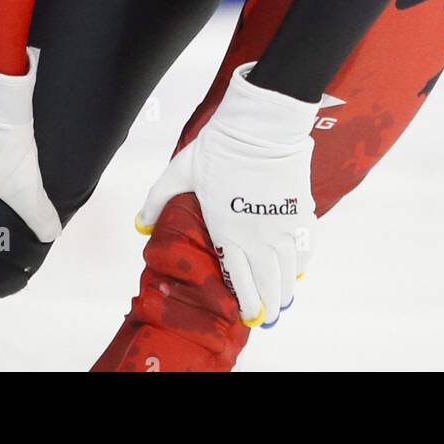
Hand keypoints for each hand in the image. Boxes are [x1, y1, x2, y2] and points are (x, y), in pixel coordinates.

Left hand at [136, 62, 321, 326]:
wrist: (260, 127)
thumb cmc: (218, 149)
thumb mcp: (180, 172)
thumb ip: (158, 199)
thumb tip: (139, 222)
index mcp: (227, 232)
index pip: (240, 281)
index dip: (246, 303)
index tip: (248, 316)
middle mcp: (257, 237)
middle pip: (268, 283)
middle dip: (268, 305)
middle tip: (267, 316)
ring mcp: (282, 225)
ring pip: (288, 270)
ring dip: (285, 288)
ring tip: (283, 300)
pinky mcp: (300, 210)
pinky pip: (305, 245)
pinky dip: (301, 261)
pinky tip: (297, 268)